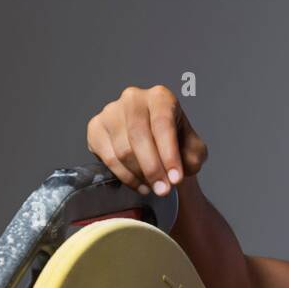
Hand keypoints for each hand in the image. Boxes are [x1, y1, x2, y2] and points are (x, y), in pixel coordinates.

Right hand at [86, 85, 207, 195]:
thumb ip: (192, 157)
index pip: (162, 124)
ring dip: (140, 175)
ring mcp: (111, 112)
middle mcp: (133, 98)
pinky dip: (126, 177)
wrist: (153, 142)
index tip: (176, 179)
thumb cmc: (175, 142)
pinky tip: (139, 184)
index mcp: (160, 97)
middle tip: (163, 190)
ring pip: (123, 151)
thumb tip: (175, 172)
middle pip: (138, 137)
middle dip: (152, 169)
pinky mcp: (96, 128)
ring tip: (154, 187)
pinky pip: (109, 158)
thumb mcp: (193, 149)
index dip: (169, 154)